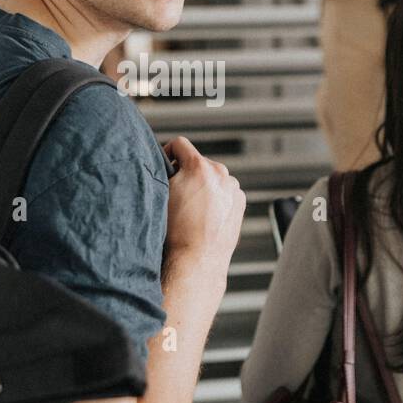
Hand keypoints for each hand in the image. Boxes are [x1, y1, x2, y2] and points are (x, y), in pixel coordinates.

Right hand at [162, 136, 245, 284]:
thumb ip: (164, 170)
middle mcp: (220, 173)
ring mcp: (233, 187)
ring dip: (202, 185)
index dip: (167, 153)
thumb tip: (165, 162)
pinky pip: (224, 191)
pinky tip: (205, 214)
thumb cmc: (176, 230)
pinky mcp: (240, 201)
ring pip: (212, 177)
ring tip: (193, 208)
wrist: (198, 258)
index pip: (179, 144)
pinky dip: (215, 197)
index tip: (165, 167)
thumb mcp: (162, 194)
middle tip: (178, 194)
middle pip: (198, 162)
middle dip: (187, 173)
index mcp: (199, 166)